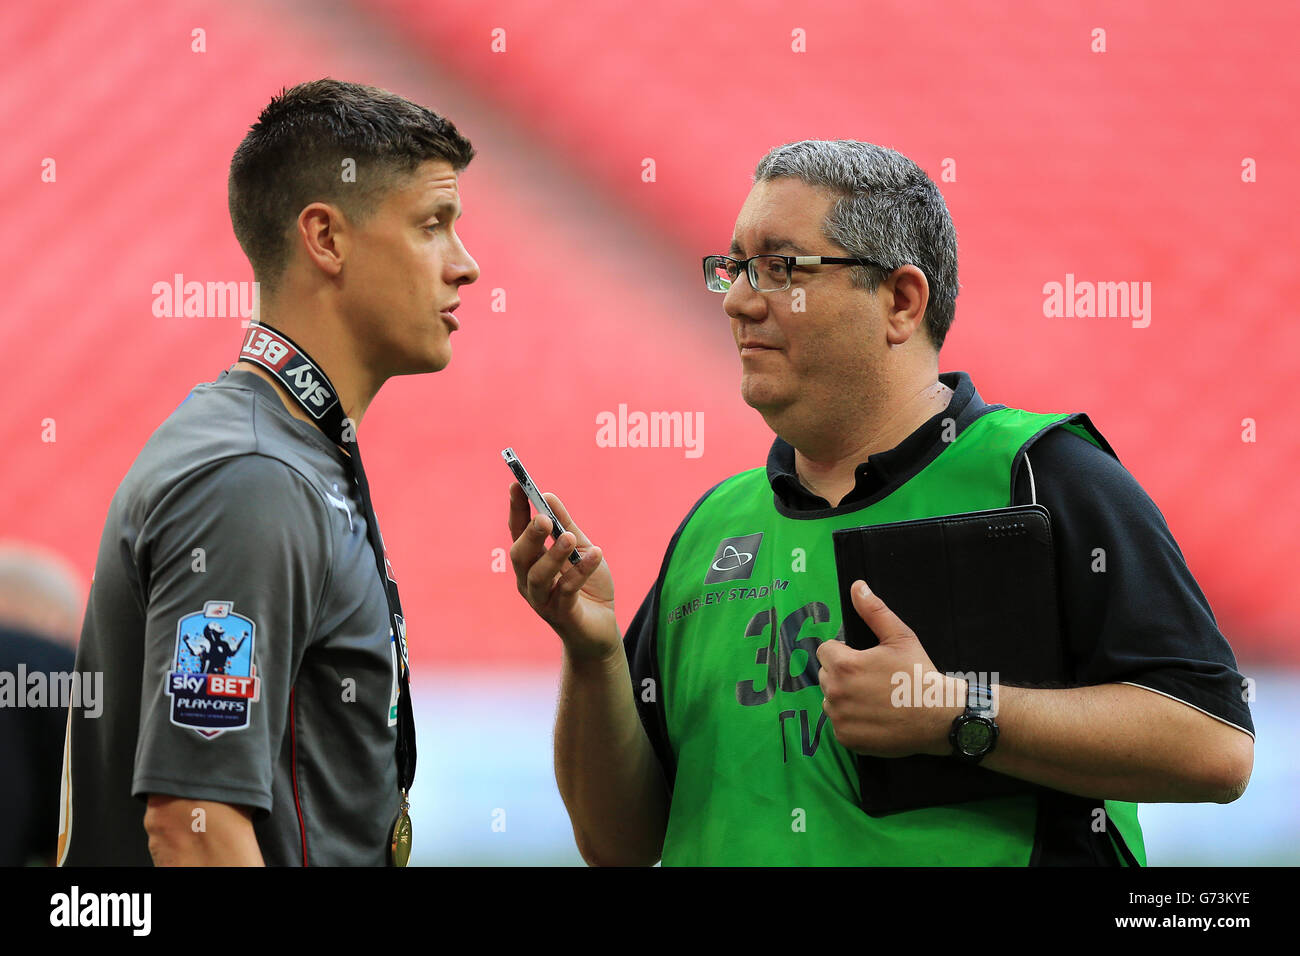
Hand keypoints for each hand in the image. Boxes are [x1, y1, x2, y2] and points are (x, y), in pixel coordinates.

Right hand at [507, 483, 618, 662]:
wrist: (601, 631)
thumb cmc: (589, 588)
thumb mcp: (581, 550)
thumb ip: (567, 525)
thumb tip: (549, 497)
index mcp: (531, 562)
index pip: (518, 532)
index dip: (516, 509)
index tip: (516, 485)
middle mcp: (529, 581)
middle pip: (520, 555)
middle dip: (530, 535)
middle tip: (544, 518)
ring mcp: (542, 601)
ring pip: (537, 576)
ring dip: (553, 554)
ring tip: (568, 537)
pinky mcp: (562, 615)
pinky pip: (567, 591)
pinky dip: (581, 571)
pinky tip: (596, 554)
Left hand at [816, 580, 964, 757]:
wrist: (938, 716)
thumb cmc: (919, 674)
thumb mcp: (900, 637)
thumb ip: (874, 611)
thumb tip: (857, 587)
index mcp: (844, 665)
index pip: (825, 651)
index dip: (844, 652)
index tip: (864, 660)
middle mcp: (835, 692)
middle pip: (825, 675)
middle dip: (842, 674)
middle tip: (872, 680)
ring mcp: (840, 718)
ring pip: (830, 700)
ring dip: (844, 698)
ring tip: (873, 699)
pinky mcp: (846, 738)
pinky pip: (838, 724)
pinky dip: (851, 721)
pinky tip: (873, 717)